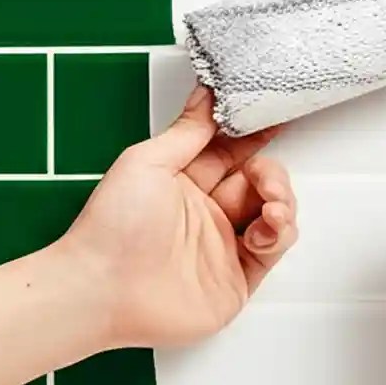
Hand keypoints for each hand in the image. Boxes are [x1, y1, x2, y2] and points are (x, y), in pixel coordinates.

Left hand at [61, 85, 297, 348]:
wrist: (104, 290)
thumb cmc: (112, 226)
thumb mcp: (148, 161)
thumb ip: (187, 130)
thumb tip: (208, 93)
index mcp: (182, 182)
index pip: (230, 153)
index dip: (253, 136)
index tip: (273, 117)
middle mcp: (205, 213)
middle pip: (257, 182)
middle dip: (271, 173)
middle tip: (264, 176)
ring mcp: (222, 246)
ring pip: (273, 214)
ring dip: (281, 201)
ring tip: (271, 204)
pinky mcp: (236, 280)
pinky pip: (273, 250)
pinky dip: (280, 233)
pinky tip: (267, 227)